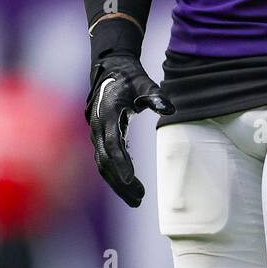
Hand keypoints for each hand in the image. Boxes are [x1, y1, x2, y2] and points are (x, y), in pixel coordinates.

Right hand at [85, 54, 173, 205]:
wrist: (110, 68)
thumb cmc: (129, 76)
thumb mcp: (144, 82)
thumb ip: (155, 95)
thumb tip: (170, 110)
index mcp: (107, 112)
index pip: (112, 142)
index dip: (120, 162)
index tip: (131, 179)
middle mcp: (97, 126)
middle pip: (105, 160)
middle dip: (119, 182)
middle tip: (138, 199)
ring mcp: (97, 132)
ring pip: (103, 164)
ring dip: (117, 183)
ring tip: (137, 199)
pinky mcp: (101, 136)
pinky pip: (105, 160)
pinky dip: (116, 174)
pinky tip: (131, 185)